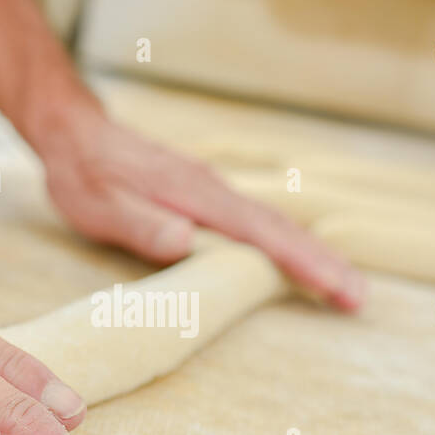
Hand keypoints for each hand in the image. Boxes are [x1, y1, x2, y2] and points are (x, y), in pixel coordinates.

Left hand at [36, 106, 365, 310]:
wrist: (75, 134)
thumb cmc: (85, 174)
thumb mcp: (100, 206)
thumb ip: (141, 225)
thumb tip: (185, 241)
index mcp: (198, 197)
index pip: (264, 234)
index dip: (304, 262)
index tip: (338, 288)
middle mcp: (216, 191)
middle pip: (282, 229)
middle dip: (325, 264)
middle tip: (359, 300)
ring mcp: (214, 193)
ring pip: (275, 225)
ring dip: (312, 255)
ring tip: (344, 287)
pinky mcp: (208, 198)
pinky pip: (258, 224)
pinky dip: (287, 244)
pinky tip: (298, 260)